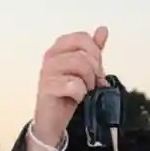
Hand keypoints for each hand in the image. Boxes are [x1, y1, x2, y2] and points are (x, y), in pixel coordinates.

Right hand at [30, 26, 109, 150]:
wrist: (53, 120)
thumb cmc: (67, 94)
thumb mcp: (84, 70)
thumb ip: (92, 50)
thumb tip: (102, 30)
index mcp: (59, 49)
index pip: (81, 38)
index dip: (94, 53)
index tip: (96, 68)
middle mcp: (50, 57)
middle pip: (83, 53)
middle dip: (94, 70)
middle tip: (93, 83)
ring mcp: (47, 72)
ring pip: (79, 65)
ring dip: (88, 81)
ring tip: (85, 90)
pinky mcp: (47, 89)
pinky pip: (72, 84)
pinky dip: (81, 93)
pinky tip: (78, 98)